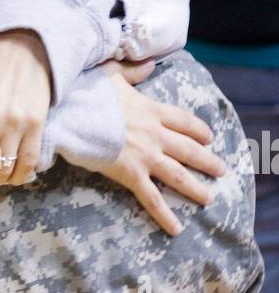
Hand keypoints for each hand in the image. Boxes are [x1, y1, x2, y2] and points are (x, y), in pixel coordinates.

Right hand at [89, 61, 225, 235]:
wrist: (73, 114)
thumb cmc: (87, 93)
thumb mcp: (111, 74)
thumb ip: (132, 71)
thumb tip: (149, 64)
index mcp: (151, 109)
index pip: (184, 121)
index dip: (199, 129)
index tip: (209, 137)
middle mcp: (155, 134)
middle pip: (189, 149)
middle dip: (207, 160)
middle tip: (220, 170)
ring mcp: (146, 155)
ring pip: (179, 175)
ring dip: (196, 188)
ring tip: (209, 198)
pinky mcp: (131, 174)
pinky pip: (153, 198)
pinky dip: (165, 214)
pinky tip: (177, 228)